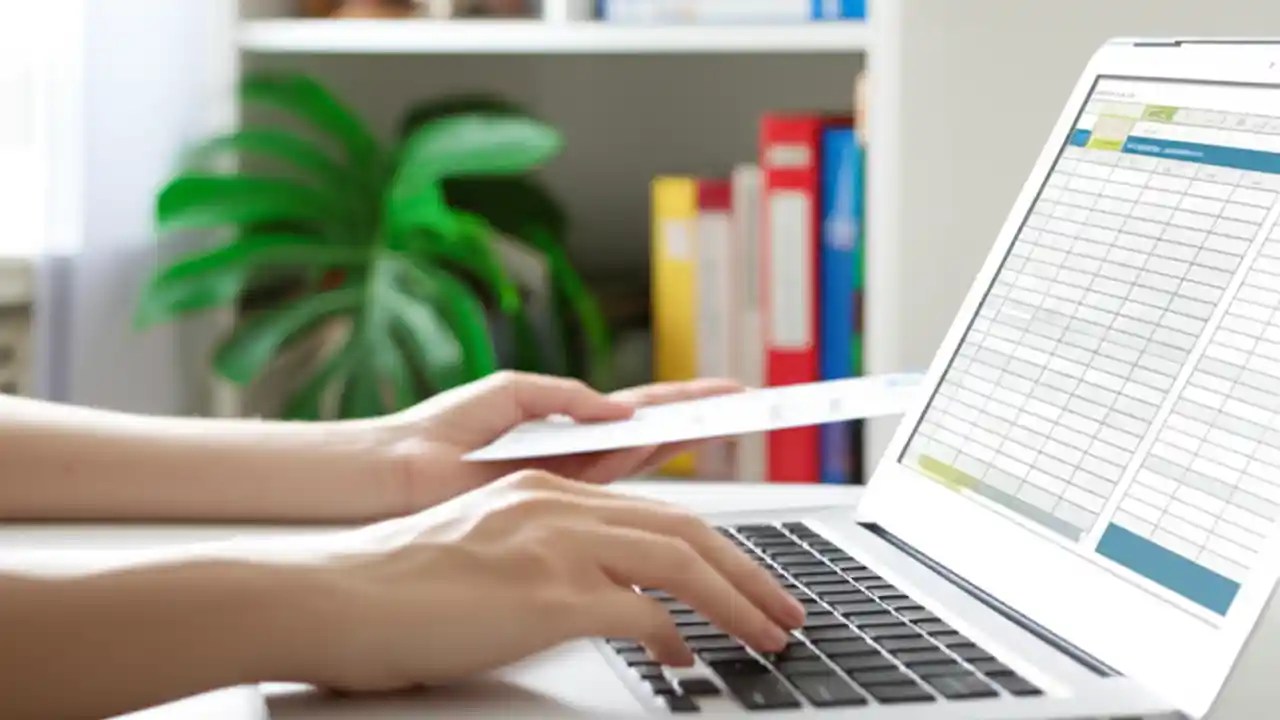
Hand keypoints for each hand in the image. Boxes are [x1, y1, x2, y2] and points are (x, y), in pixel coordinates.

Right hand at [300, 470, 804, 692]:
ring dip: (734, 600)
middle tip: (784, 610)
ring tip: (767, 636)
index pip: (651, 511)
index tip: (745, 574)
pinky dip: (673, 635)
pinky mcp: (541, 592)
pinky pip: (637, 610)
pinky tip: (686, 659)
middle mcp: (554, 505)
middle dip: (746, 572)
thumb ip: (544, 562)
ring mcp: (551, 544)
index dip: (711, 544)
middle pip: (681, 527)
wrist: (329, 597)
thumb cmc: (392, 588)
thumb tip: (601, 603)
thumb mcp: (481, 554)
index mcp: (541, 491)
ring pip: (676, 559)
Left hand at [376, 371, 743, 511]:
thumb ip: (566, 396)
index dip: (692, 400)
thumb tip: (616, 408)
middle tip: (762, 411)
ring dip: (696, 439)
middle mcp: (582, 455)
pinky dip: (650, 463)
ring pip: (650, 456)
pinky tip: (679, 446)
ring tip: (739, 421)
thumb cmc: (442, 430)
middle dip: (712, 422)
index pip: (645, 408)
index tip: (737, 390)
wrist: (395, 471)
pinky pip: (614, 479)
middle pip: (661, 434)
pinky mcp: (558, 499)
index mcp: (571, 424)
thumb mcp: (509, 393)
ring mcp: (575, 479)